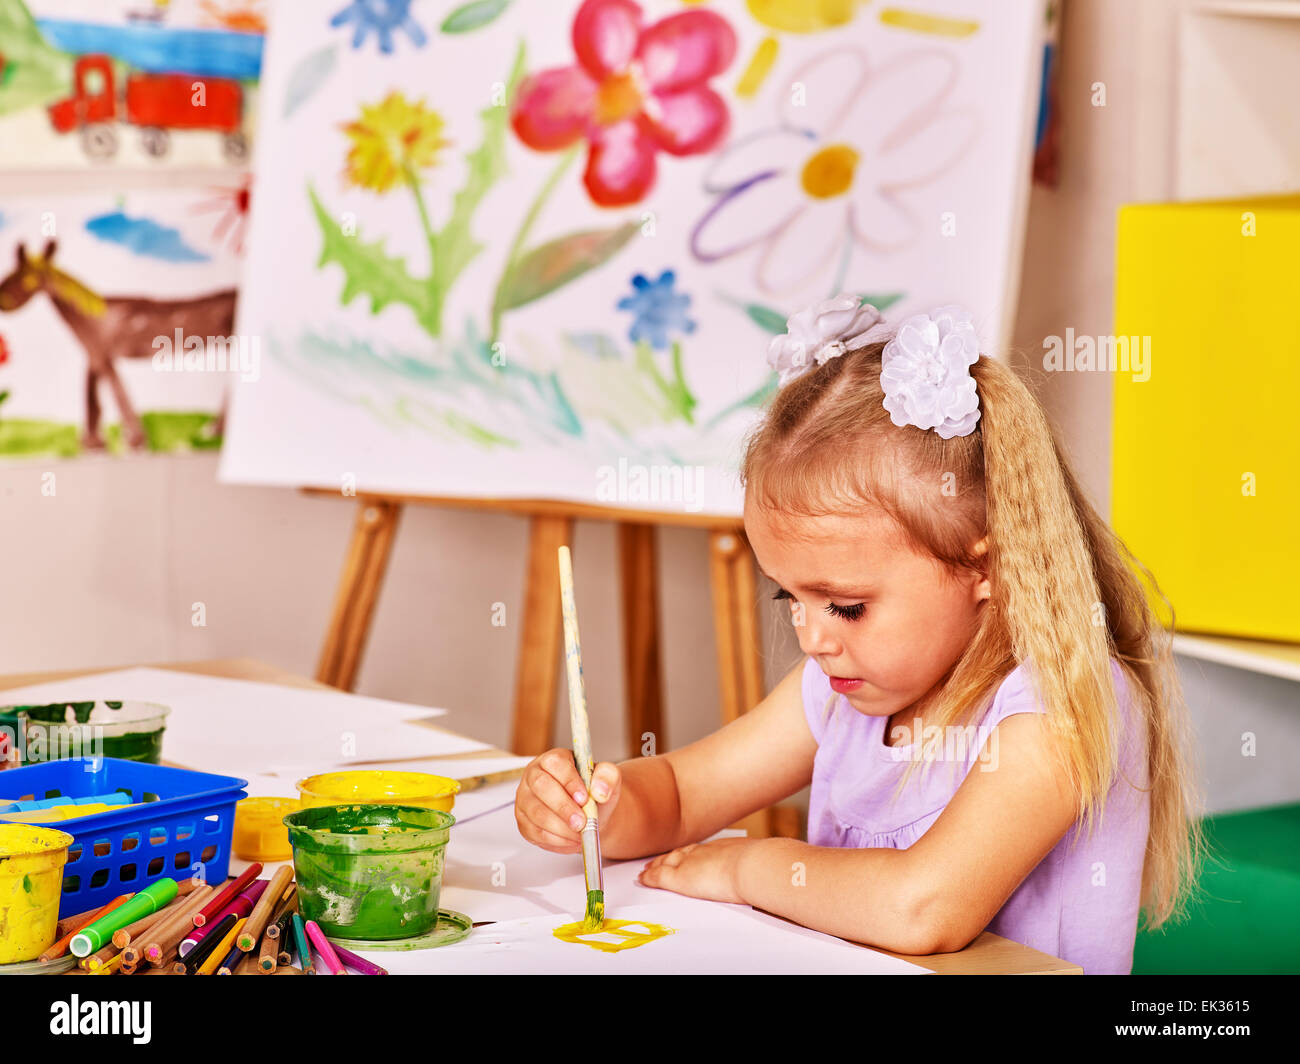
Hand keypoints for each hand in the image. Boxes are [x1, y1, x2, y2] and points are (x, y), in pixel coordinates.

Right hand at [515, 748, 621, 852]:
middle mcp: (534, 776)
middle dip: (563, 807)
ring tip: (580, 833)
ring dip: (561, 827)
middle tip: (582, 822)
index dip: (569, 781)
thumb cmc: (594, 794)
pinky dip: (556, 840)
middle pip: (540, 787)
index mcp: (553, 759)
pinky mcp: (524, 822)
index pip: (555, 763)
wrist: (590, 815)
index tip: (585, 798)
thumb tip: (600, 790)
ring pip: (537, 813)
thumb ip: (608, 777)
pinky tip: (571, 839)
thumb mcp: (608, 780)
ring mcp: (525, 799)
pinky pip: (535, 832)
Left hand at [636, 837, 754, 904]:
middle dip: (667, 858)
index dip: (686, 853)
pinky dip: (649, 878)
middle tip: (656, 862)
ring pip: (666, 863)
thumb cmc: (762, 866)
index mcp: (722, 848)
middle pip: (679, 853)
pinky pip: (659, 876)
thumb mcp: (758, 861)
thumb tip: (766, 870)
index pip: (699, 850)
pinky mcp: (680, 877)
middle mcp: (703, 851)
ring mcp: (690, 863)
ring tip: (646, 871)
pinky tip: (642, 879)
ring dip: (655, 866)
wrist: (754, 866)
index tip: (680, 855)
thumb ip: (755, 865)